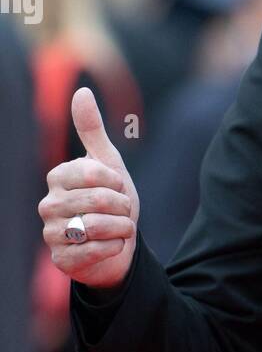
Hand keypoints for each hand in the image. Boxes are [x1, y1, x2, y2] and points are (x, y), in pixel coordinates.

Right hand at [37, 87, 138, 289]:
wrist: (118, 244)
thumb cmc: (112, 202)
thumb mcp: (109, 163)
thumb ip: (92, 129)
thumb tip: (82, 91)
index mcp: (58, 177)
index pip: (93, 173)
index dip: (116, 182)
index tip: (118, 187)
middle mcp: (48, 204)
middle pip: (99, 201)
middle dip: (123, 206)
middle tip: (122, 211)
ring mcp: (51, 234)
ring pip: (96, 226)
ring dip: (121, 227)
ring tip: (120, 227)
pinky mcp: (61, 260)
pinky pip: (95, 251)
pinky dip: (115, 247)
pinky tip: (114, 245)